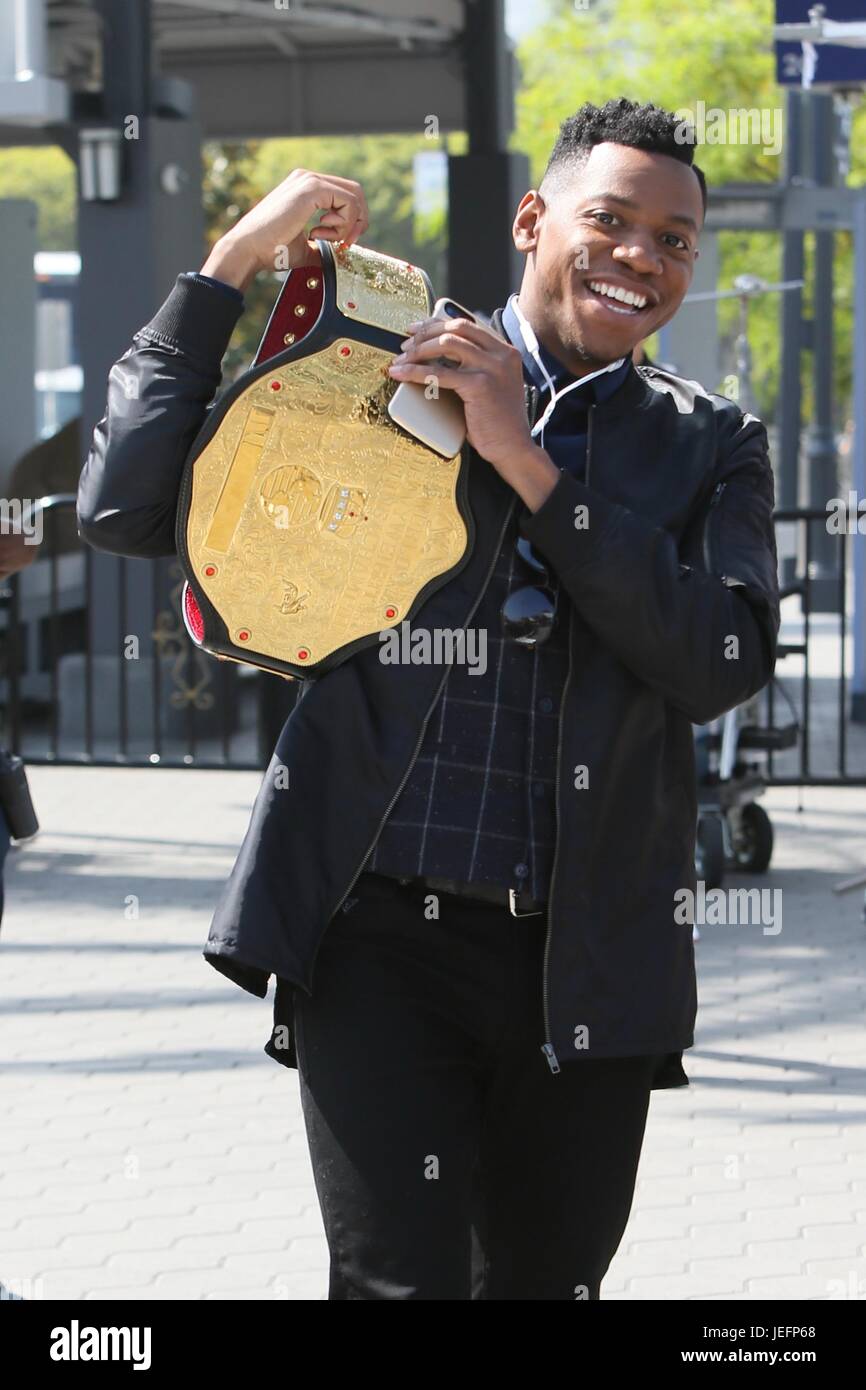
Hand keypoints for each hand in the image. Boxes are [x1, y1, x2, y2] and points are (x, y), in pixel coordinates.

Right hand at [200, 168, 369, 290]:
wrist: (248, 249)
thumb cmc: (270, 250)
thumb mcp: (305, 248)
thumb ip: (325, 246)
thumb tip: (341, 254)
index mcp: (305, 187)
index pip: (345, 195)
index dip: (352, 221)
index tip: (341, 243)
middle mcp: (308, 178)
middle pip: (355, 191)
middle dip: (358, 221)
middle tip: (344, 243)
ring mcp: (309, 180)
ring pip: (354, 196)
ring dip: (349, 224)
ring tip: (324, 239)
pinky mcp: (311, 189)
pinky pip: (348, 202)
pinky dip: (344, 223)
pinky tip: (320, 234)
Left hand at [388, 315, 549, 485]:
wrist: (513, 448)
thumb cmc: (498, 423)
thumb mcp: (492, 385)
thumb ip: (475, 367)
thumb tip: (437, 356)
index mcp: (505, 351)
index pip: (467, 325)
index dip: (437, 323)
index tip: (417, 329)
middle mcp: (501, 355)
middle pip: (456, 328)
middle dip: (425, 333)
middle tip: (405, 346)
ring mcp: (492, 368)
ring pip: (446, 343)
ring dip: (419, 350)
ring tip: (401, 360)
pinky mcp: (479, 385)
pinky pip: (439, 373)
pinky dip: (415, 372)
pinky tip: (401, 374)